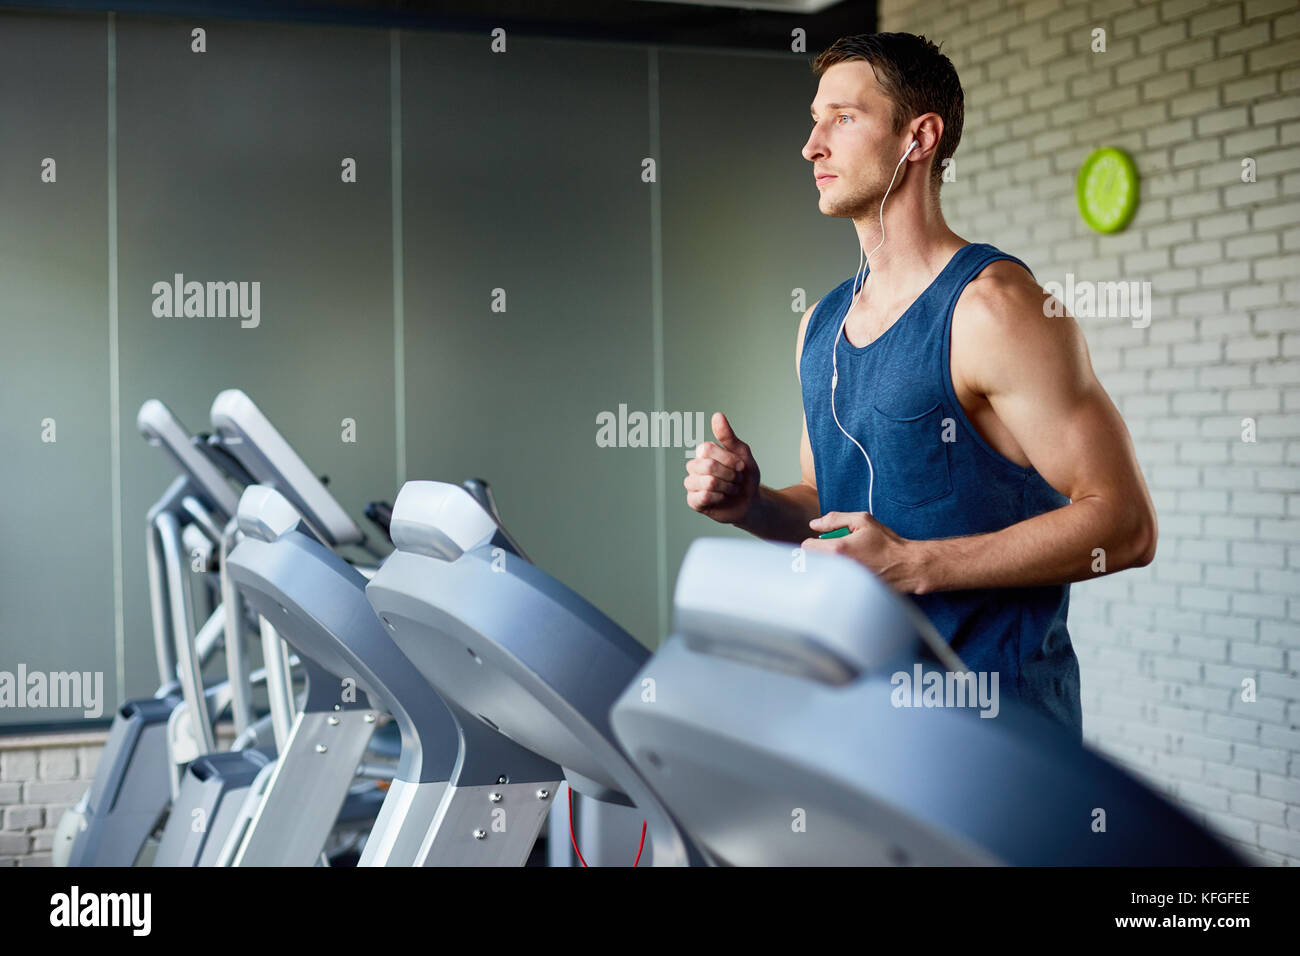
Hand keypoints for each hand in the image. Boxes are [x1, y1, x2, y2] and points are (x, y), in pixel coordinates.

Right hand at [684, 412, 760, 524]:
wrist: (751, 502)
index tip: (740, 466)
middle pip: (708, 466)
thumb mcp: (742, 454)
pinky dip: (719, 498)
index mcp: (704, 453)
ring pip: (707, 482)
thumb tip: (717, 415)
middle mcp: (694, 466)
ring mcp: (692, 484)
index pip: (708, 449)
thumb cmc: (745, 476)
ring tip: (730, 489)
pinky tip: (722, 498)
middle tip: (736, 480)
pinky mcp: (693, 501)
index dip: (728, 459)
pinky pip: (703, 497)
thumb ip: (728, 436)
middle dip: (730, 475)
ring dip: (727, 487)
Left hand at [801, 511, 924, 592]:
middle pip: (812, 562)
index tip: (824, 540)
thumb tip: (814, 525)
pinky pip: (834, 583)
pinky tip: (855, 571)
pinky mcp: (849, 592)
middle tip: (837, 550)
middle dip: (821, 554)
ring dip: (830, 565)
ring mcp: (843, 582)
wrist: (906, 566)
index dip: (814, 541)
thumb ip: (835, 519)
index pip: (806, 547)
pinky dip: (839, 577)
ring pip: (823, 573)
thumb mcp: (863, 521)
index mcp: (838, 549)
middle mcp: (838, 568)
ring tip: (848, 560)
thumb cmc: (886, 543)